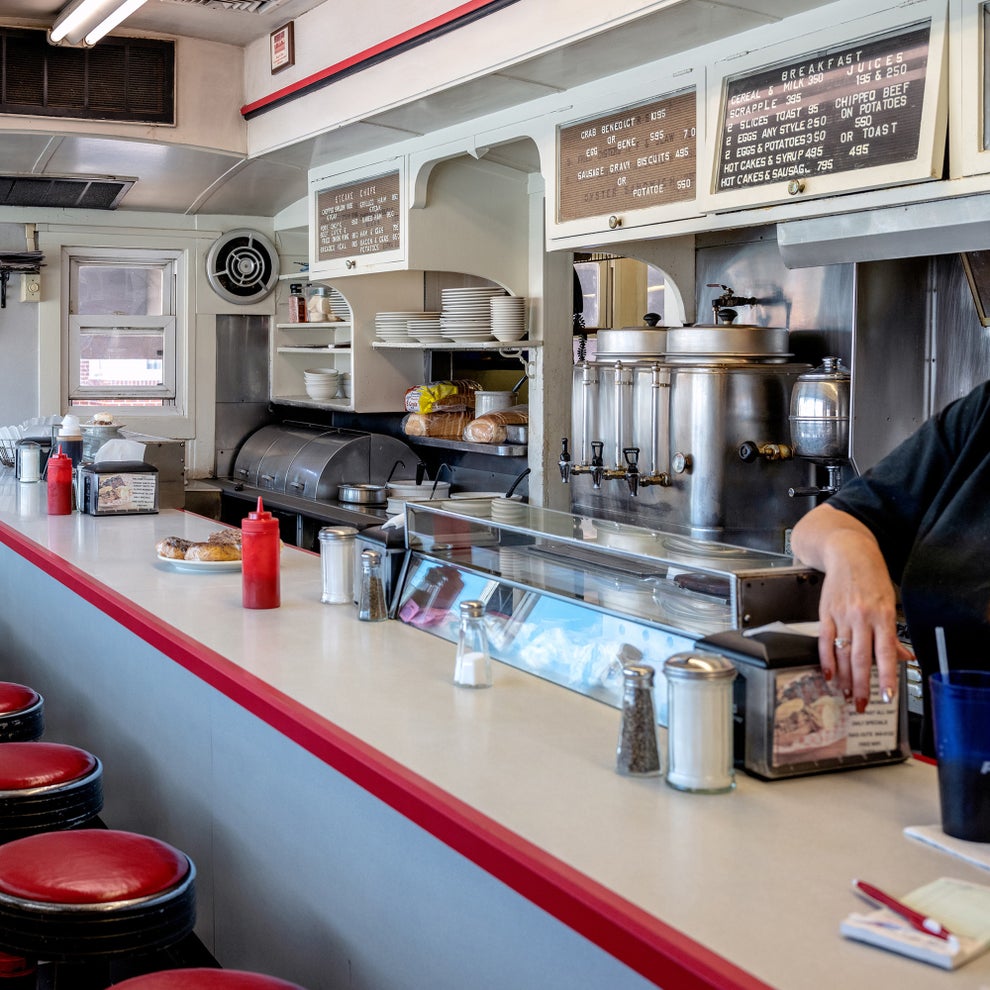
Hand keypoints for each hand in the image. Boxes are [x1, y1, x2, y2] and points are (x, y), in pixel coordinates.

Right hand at [791, 505, 909, 710]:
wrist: (849, 553)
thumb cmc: (872, 576)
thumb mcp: (889, 602)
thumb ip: (892, 634)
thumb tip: (903, 657)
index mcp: (882, 615)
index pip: (884, 653)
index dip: (885, 676)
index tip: (885, 696)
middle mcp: (862, 617)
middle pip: (860, 658)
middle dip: (860, 685)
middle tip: (861, 704)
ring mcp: (842, 615)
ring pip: (841, 653)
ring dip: (843, 677)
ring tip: (844, 694)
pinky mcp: (826, 612)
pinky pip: (825, 641)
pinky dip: (826, 660)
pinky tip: (828, 674)